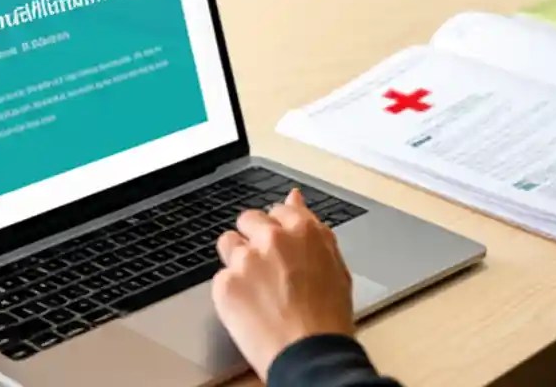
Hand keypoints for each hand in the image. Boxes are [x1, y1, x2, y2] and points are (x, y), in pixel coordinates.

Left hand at [211, 188, 354, 380]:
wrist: (311, 355)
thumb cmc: (329, 319)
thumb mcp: (335, 268)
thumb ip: (313, 230)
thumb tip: (296, 199)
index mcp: (304, 231)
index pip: (279, 210)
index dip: (279, 229)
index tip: (279, 244)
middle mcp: (273, 239)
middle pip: (249, 220)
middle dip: (254, 238)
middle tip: (265, 267)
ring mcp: (246, 260)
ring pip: (229, 243)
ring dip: (237, 258)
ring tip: (255, 288)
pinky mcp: (225, 284)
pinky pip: (221, 277)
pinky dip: (230, 290)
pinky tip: (249, 308)